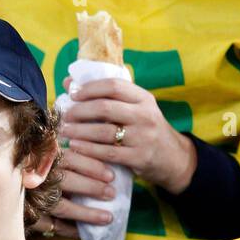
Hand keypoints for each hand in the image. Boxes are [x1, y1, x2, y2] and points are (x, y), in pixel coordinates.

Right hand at [32, 148, 116, 239]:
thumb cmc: (21, 162)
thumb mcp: (35, 149)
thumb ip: (54, 148)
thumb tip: (83, 146)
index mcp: (39, 156)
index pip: (70, 158)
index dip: (92, 166)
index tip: (111, 176)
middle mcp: (35, 176)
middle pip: (68, 182)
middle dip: (93, 189)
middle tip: (112, 194)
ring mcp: (30, 198)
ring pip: (62, 207)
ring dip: (87, 214)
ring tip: (107, 218)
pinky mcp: (26, 216)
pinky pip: (51, 226)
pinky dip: (69, 230)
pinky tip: (84, 232)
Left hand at [60, 77, 196, 193]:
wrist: (174, 158)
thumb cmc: (146, 129)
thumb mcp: (134, 108)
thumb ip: (105, 95)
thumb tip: (68, 82)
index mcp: (144, 98)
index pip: (113, 86)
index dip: (89, 88)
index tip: (73, 95)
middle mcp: (146, 115)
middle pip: (106, 107)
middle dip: (80, 111)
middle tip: (65, 115)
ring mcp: (144, 137)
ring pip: (104, 131)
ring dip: (80, 131)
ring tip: (65, 131)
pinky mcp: (140, 157)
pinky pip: (108, 153)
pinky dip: (88, 150)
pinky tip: (75, 147)